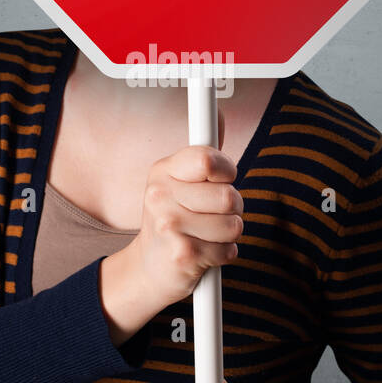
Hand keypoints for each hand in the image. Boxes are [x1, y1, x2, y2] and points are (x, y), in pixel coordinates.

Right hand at [99, 109, 242, 343]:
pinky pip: (228, 250)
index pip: (207, 159)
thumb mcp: (179, 183)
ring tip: (208, 235)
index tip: (221, 179)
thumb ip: (203, 157)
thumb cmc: (173, 221)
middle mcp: (160, 196)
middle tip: (214, 215)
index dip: (226, 171)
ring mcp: (169, 226)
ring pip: (233, 225)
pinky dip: (224, 255)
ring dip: (230, 234)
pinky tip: (205, 254)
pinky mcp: (182, 255)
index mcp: (162, 171)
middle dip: (233, 209)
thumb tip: (219, 114)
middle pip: (228, 196)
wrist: (148, 268)